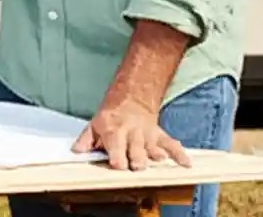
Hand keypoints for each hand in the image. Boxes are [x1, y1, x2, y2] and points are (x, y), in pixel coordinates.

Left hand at [72, 99, 190, 170]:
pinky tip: (186, 163)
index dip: (117, 157)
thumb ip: (85, 140)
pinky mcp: (159, 136)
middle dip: (137, 158)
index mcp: (114, 131)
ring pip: (153, 147)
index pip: (116, 146)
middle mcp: (132, 134)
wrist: (132, 96)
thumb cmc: (112, 114)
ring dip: (155, 155)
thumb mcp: (94, 124)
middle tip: (137, 165)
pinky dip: (179, 153)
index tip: (118, 165)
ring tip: (157, 160)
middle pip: (136, 149)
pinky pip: (171, 144)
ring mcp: (147, 135)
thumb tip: (76, 152)